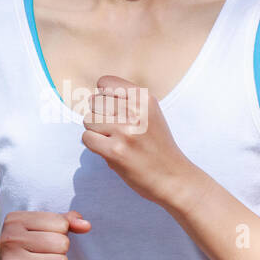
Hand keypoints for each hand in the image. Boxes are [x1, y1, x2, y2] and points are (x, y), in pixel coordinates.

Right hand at [0, 209, 89, 259]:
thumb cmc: (28, 247)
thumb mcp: (42, 228)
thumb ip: (67, 221)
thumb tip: (86, 225)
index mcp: (15, 220)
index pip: (61, 223)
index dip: (61, 233)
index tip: (45, 239)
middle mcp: (9, 239)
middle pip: (62, 243)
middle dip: (60, 251)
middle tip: (44, 255)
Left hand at [80, 74, 195, 206]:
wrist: (173, 177)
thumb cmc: (156, 145)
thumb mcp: (150, 114)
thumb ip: (125, 101)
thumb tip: (91, 98)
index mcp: (144, 98)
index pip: (104, 82)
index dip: (103, 96)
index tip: (113, 111)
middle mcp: (135, 111)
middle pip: (94, 102)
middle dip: (99, 116)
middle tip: (115, 131)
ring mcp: (125, 131)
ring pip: (88, 120)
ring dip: (96, 132)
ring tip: (115, 141)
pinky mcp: (115, 151)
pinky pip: (87, 138)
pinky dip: (94, 145)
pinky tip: (110, 151)